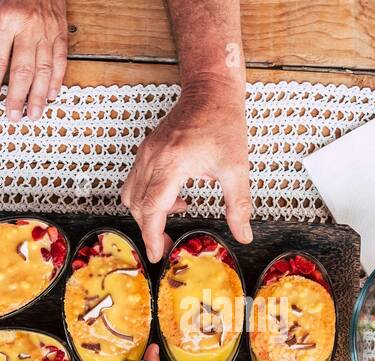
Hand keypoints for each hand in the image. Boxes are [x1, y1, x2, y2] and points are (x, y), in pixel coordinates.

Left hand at [0, 0, 67, 120]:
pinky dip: (57, 78)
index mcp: (6, 19)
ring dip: (39, 95)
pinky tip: (53, 94)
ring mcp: (47, 30)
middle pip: (23, 71)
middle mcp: (28, 27)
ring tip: (34, 114)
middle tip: (13, 117)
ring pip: (44, 70)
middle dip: (18, 97)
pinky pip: (61, 59)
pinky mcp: (61, 30)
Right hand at [122, 81, 252, 262]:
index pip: (152, 207)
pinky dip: (149, 197)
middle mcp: (153, 157)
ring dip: (147, 212)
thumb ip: (238, 205)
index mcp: (173, 162)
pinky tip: (175, 197)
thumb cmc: (224, 123)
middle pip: (137, 204)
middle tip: (166, 245)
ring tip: (173, 218)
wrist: (211, 91)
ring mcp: (146, 152)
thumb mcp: (237, 168)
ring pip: (131, 193)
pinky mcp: (147, 149)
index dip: (151, 235)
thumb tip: (244, 235)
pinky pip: (137, 181)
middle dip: (149, 229)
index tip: (156, 254)